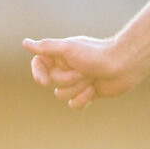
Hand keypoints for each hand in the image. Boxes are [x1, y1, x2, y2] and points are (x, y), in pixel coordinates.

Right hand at [22, 36, 140, 110]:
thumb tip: (25, 43)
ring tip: (92, 78)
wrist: (124, 64)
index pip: (38, 65)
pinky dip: (83, 99)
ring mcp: (76, 81)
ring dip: (77, 88)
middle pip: (52, 82)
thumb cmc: (96, 54)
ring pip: (62, 95)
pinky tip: (94, 90)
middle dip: (68, 79)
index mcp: (61, 54)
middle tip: (84, 70)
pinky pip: (73, 105)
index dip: (39, 74)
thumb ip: (46, 47)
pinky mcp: (86, 93)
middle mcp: (67, 67)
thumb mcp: (68, 48)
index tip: (45, 80)